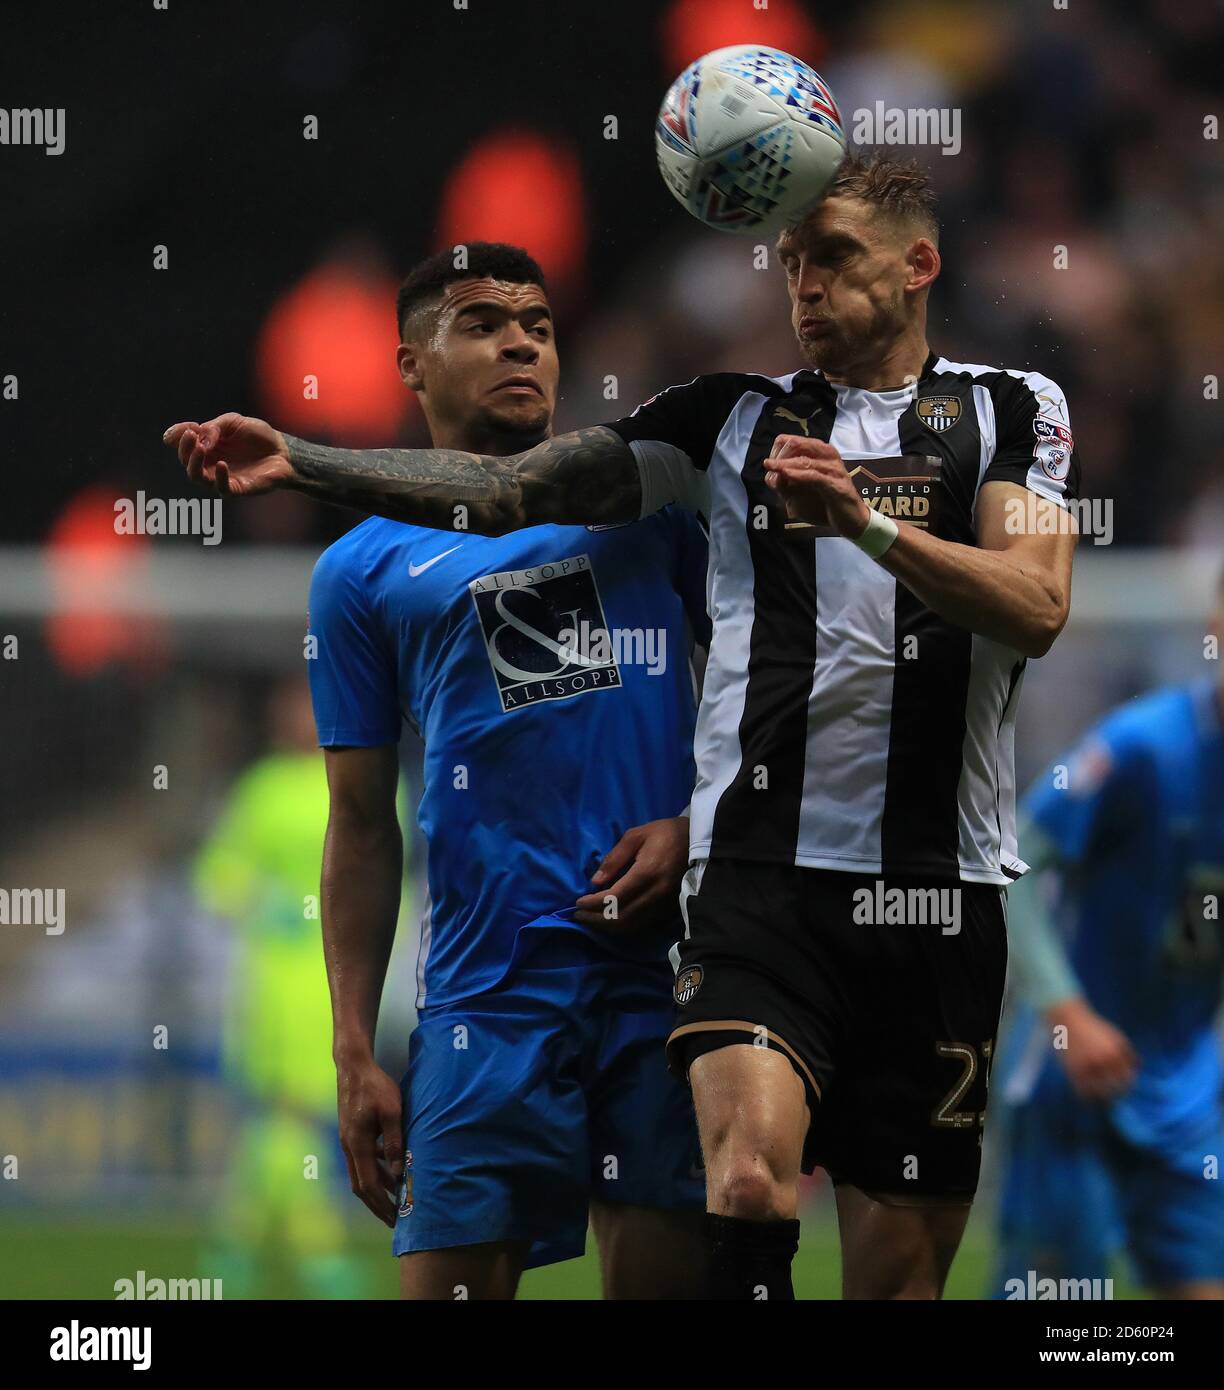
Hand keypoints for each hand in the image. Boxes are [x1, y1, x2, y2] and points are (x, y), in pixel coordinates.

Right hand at [163, 412, 292, 494]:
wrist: (284, 450)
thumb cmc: (259, 435)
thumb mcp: (233, 421)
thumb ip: (214, 427)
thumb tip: (200, 441)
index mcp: (206, 445)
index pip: (182, 443)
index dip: (178, 435)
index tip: (188, 428)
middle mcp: (210, 462)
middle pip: (185, 460)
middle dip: (184, 447)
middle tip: (192, 436)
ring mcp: (221, 477)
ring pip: (196, 477)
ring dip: (194, 463)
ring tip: (201, 449)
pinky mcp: (236, 488)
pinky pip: (221, 489)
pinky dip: (219, 478)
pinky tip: (222, 464)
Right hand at [335, 1052, 404, 1227]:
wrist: (353, 1066)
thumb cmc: (374, 1086)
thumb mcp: (391, 1112)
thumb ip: (394, 1142)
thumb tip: (398, 1172)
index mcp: (357, 1144)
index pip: (368, 1185)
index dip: (381, 1204)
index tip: (395, 1218)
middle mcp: (349, 1146)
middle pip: (361, 1185)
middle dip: (377, 1204)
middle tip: (394, 1219)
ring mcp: (348, 1140)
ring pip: (361, 1173)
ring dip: (377, 1188)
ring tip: (395, 1198)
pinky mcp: (352, 1133)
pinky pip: (363, 1159)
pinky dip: (375, 1170)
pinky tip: (390, 1169)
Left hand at [574, 816, 689, 933]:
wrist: (697, 840)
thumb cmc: (664, 833)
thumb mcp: (636, 835)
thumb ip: (615, 858)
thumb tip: (596, 881)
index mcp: (647, 872)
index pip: (615, 897)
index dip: (594, 903)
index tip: (578, 903)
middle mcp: (656, 892)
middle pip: (622, 916)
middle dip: (597, 919)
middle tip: (579, 916)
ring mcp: (664, 903)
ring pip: (632, 924)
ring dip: (609, 926)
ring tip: (591, 920)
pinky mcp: (669, 907)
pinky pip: (642, 923)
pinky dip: (623, 925)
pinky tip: (611, 919)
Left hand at [763, 435, 869, 537]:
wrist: (850, 520)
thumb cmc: (825, 503)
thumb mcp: (802, 492)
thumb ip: (786, 483)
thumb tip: (771, 475)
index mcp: (821, 452)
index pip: (794, 441)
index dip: (778, 450)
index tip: (770, 464)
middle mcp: (828, 456)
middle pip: (797, 445)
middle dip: (780, 455)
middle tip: (768, 465)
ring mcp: (834, 469)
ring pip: (804, 460)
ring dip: (785, 463)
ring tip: (770, 465)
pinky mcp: (836, 485)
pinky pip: (814, 476)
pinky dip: (798, 475)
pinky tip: (785, 475)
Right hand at [1045, 998, 1138, 1101]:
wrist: (1068, 1019)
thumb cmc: (1094, 1028)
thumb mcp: (1116, 1037)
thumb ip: (1128, 1053)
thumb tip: (1138, 1068)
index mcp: (1115, 1054)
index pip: (1128, 1079)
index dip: (1128, 1086)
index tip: (1125, 1088)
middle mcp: (1102, 1062)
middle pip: (1116, 1089)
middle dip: (1118, 1095)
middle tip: (1115, 1096)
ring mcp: (1087, 1067)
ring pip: (1099, 1094)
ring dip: (1103, 1100)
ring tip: (1104, 1102)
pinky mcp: (1073, 1070)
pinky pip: (1082, 1091)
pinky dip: (1087, 1098)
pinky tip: (1089, 1098)